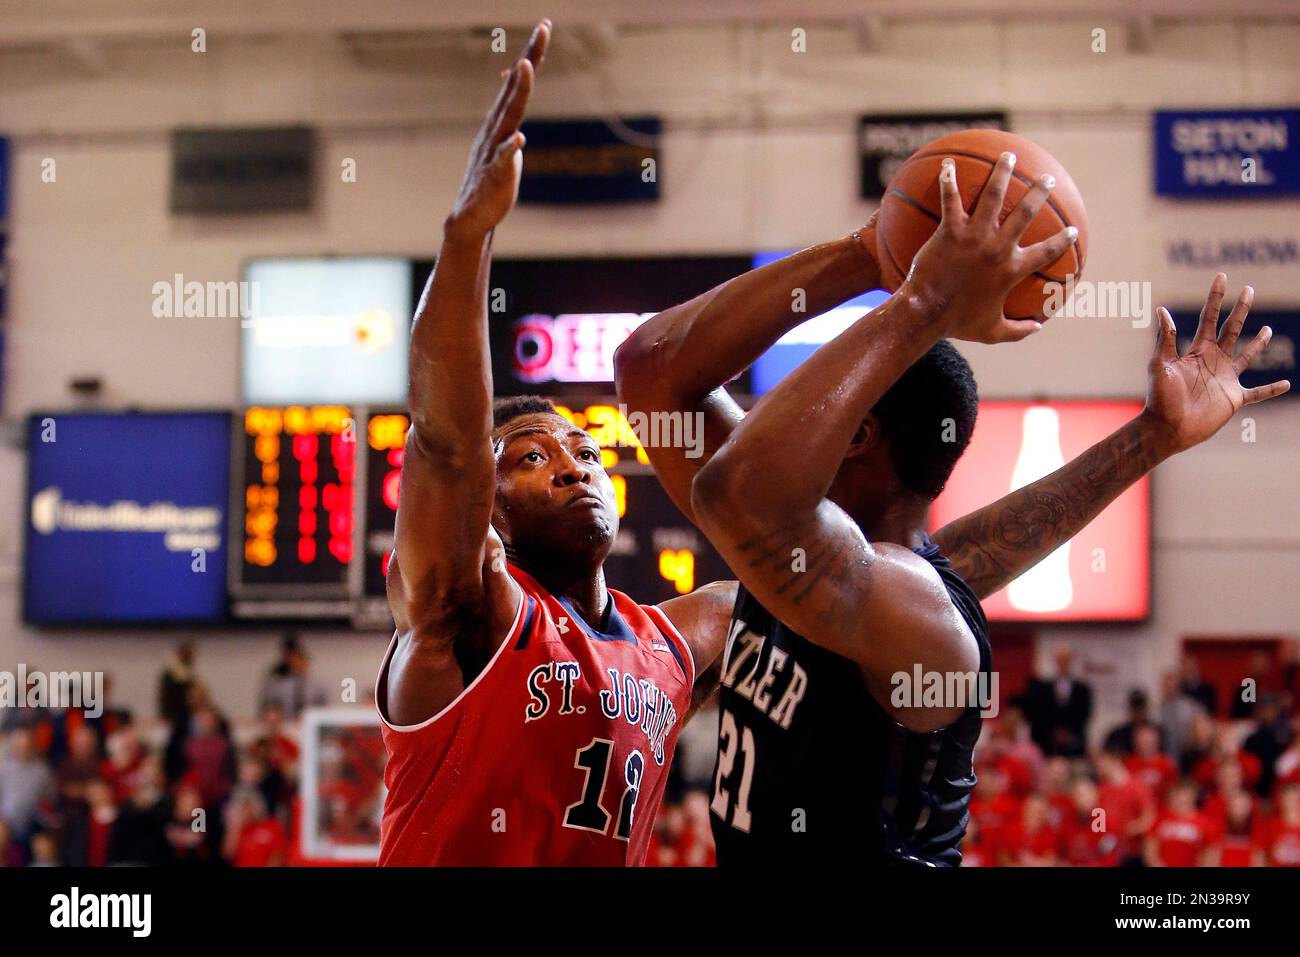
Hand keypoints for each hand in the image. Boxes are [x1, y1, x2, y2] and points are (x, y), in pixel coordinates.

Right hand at [445, 20, 550, 238]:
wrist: (470, 217)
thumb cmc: (490, 178)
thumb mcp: (503, 138)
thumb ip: (509, 110)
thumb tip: (511, 77)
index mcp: (500, 122)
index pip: (518, 83)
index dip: (532, 55)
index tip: (545, 26)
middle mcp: (496, 129)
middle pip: (515, 89)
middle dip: (529, 59)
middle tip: (543, 29)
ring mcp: (493, 150)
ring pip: (508, 116)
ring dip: (516, 92)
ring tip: (525, 67)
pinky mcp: (495, 176)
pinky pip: (503, 160)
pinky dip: (509, 150)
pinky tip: (518, 140)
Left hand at [903, 151, 1077, 343]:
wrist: (926, 313)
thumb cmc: (957, 323)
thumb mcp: (992, 332)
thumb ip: (1018, 330)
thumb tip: (1037, 329)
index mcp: (1012, 270)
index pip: (1046, 252)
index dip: (1063, 240)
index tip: (1073, 230)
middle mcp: (998, 248)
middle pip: (1025, 213)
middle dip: (1039, 193)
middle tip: (1048, 179)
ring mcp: (974, 236)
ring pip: (992, 196)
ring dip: (1002, 173)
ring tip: (1008, 156)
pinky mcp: (950, 231)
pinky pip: (950, 199)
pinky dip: (949, 180)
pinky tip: (948, 164)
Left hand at [1141, 274, 1290, 453]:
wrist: (1167, 428)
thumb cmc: (1160, 398)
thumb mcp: (1160, 364)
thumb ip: (1165, 338)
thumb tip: (1160, 309)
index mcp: (1197, 351)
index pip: (1209, 319)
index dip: (1215, 298)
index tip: (1222, 276)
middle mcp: (1213, 361)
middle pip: (1231, 330)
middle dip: (1240, 310)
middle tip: (1249, 290)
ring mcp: (1226, 379)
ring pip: (1247, 356)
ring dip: (1258, 343)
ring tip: (1268, 330)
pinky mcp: (1234, 399)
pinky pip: (1258, 393)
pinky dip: (1272, 389)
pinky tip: (1287, 384)